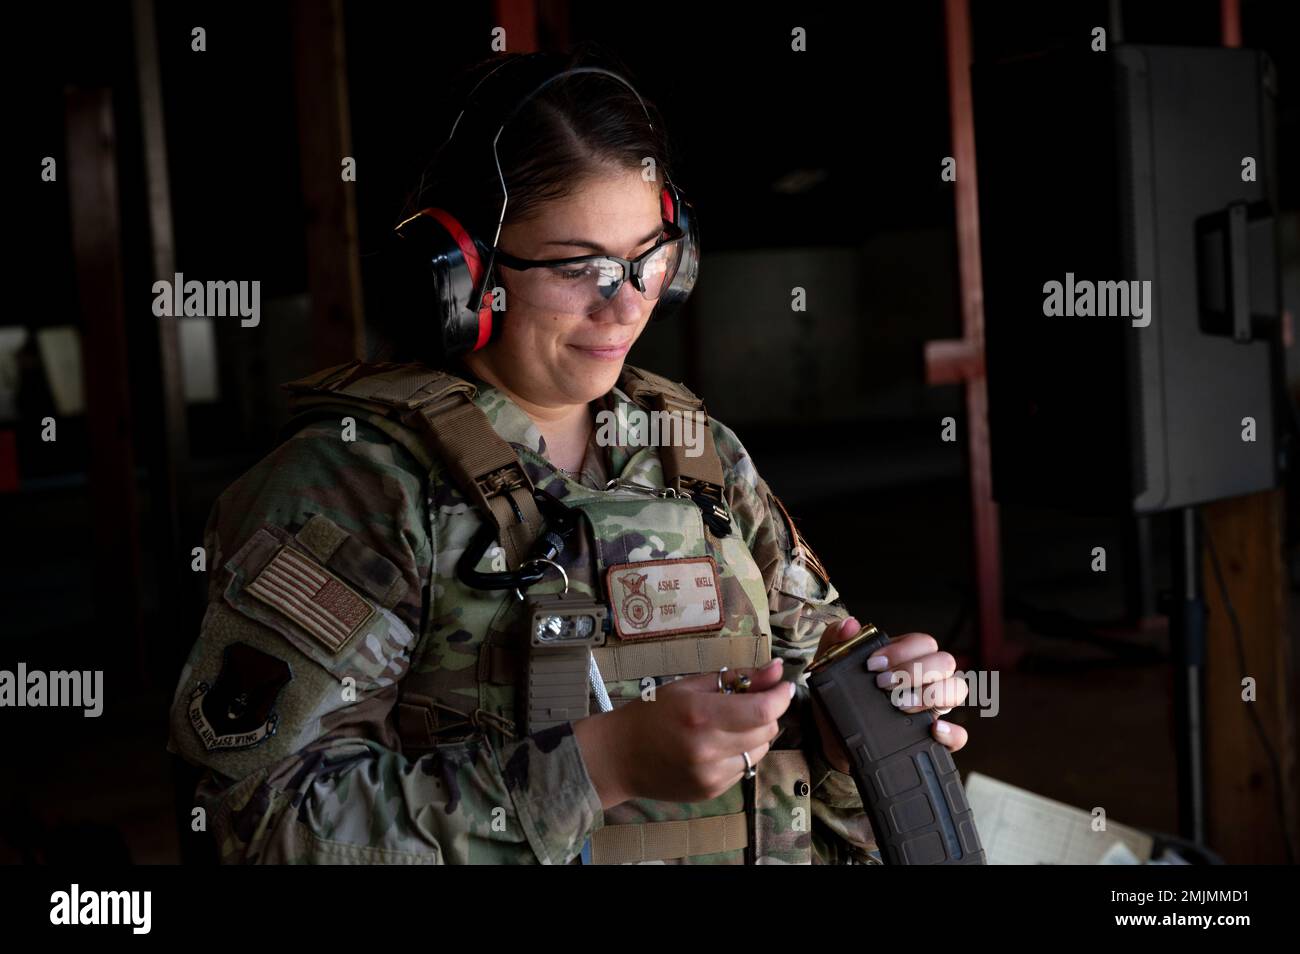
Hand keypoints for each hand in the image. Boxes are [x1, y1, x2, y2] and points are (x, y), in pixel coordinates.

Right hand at [573, 658, 793, 808]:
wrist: (619, 756)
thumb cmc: (651, 713)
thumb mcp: (689, 686)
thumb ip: (736, 678)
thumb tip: (776, 669)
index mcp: (701, 714)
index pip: (762, 710)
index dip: (781, 697)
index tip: (784, 685)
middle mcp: (708, 748)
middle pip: (767, 730)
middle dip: (767, 713)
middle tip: (750, 703)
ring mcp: (711, 775)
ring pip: (759, 751)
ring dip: (755, 735)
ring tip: (729, 725)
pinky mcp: (712, 792)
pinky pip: (743, 768)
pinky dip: (739, 753)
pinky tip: (716, 746)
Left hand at [810, 617, 969, 773]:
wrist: (829, 738)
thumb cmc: (837, 697)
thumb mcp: (830, 667)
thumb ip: (834, 639)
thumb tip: (851, 625)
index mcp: (906, 659)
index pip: (923, 643)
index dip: (902, 650)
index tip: (873, 666)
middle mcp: (925, 681)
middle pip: (945, 661)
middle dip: (914, 671)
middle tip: (883, 686)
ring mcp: (932, 708)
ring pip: (957, 690)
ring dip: (931, 693)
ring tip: (898, 704)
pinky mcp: (932, 739)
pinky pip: (959, 736)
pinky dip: (951, 732)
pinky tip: (932, 729)